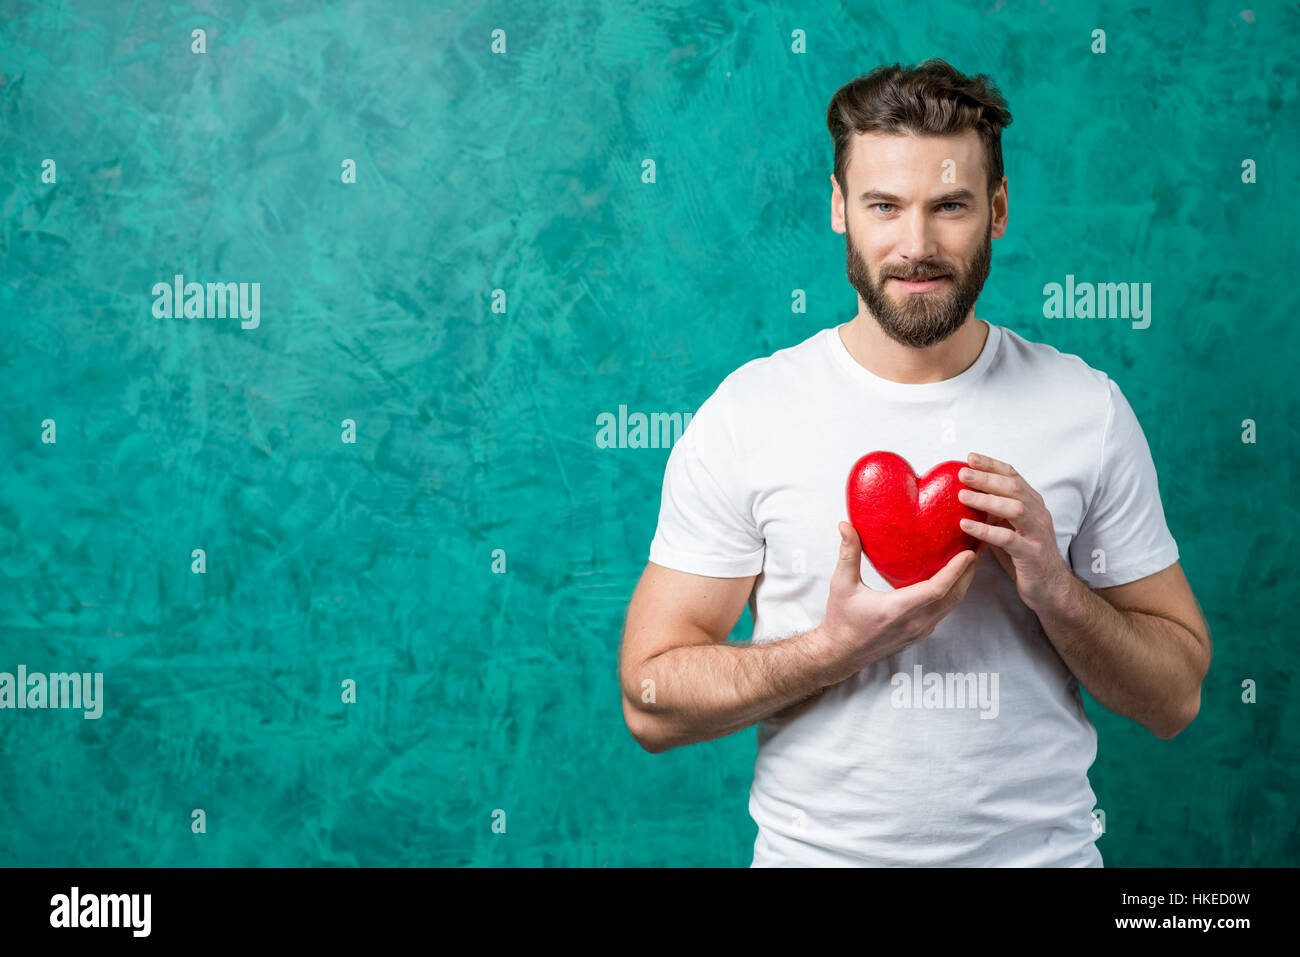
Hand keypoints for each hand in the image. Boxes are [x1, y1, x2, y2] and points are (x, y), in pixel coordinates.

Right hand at [811, 520, 984, 686]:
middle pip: (954, 595)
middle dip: (970, 570)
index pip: (936, 590)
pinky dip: (955, 590)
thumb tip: (845, 524)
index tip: (969, 551)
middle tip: (979, 544)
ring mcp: (921, 629)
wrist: (842, 653)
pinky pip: (946, 609)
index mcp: (897, 610)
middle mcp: (915, 622)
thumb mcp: (842, 585)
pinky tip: (955, 576)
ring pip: (953, 604)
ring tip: (973, 556)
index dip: (955, 570)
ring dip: (965, 580)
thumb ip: (848, 554)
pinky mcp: (921, 631)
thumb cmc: (841, 619)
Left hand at [955, 452, 1070, 611]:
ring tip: (962, 496)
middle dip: (987, 478)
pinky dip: (986, 530)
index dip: (992, 465)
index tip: (970, 457)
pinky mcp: (1032, 554)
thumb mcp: (1009, 526)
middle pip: (1013, 488)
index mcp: (1032, 504)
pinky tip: (966, 526)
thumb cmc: (1024, 554)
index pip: (1013, 476)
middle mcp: (1038, 514)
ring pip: (1014, 509)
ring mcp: (1037, 533)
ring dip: (986, 500)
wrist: (1050, 587)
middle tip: (963, 473)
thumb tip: (964, 493)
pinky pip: (1009, 539)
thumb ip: (994, 510)